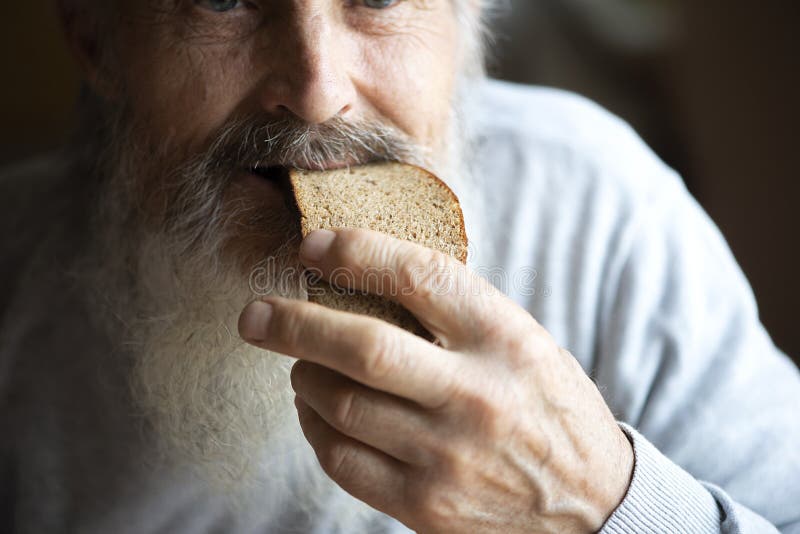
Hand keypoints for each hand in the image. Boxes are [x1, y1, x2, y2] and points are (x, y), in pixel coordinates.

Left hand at [239, 228, 633, 533]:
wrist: (589, 504)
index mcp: (504, 338)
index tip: (311, 246)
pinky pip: (341, 459)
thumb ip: (453, 313)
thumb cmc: (547, 406)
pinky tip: (316, 408)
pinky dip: (314, 426)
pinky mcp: (426, 503)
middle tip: (255, 314)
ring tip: (300, 363)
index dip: (354, 251)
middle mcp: (475, 394)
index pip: (417, 276)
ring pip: (340, 404)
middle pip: (361, 347)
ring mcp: (447, 455)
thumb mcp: (521, 342)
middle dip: (293, 324)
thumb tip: (361, 277)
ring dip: (303, 375)